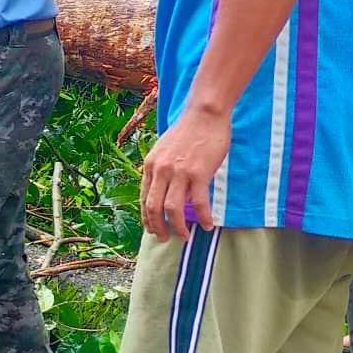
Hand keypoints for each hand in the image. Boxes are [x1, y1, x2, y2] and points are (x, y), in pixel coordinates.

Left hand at [141, 101, 229, 239]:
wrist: (204, 114)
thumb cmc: (187, 131)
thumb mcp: (164, 149)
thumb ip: (160, 168)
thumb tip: (162, 189)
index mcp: (150, 165)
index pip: (144, 198)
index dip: (147, 217)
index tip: (152, 228)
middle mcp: (161, 171)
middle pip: (154, 208)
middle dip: (157, 228)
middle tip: (164, 238)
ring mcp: (179, 173)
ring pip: (173, 209)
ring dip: (178, 228)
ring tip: (184, 237)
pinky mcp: (198, 173)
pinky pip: (198, 203)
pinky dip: (203, 218)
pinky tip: (208, 225)